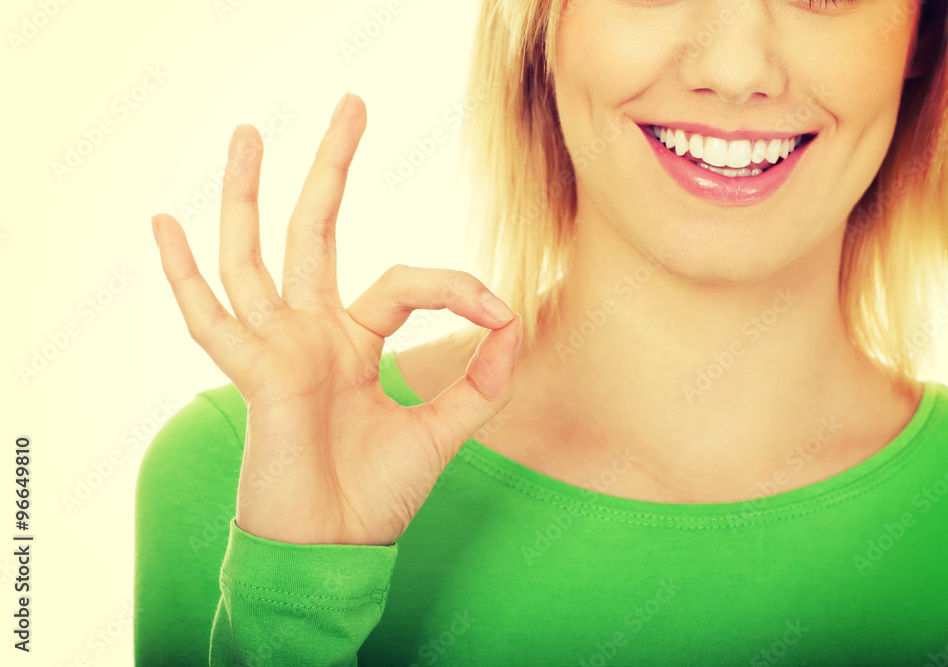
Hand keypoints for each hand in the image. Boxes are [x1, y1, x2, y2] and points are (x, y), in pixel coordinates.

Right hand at [151, 93, 522, 544]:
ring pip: (254, 256)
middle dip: (332, 168)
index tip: (499, 312)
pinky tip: (164, 225)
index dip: (456, 287)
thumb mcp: (444, 430)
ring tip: (247, 132)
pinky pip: (210, 319)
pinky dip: (183, 275)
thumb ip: (480, 381)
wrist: (337, 550)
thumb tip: (513, 325)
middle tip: (352, 105)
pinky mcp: (255, 374)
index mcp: (353, 342)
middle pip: (315, 231)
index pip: (405, 282)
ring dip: (246, 194)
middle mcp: (311, 334)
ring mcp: (278, 348)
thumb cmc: (377, 495)